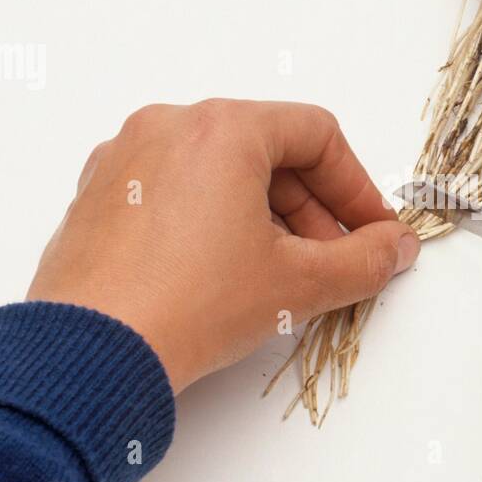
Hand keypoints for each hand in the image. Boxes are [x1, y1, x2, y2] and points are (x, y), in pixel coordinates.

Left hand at [28, 99, 417, 392]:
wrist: (88, 355)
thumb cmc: (189, 305)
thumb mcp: (297, 285)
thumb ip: (362, 260)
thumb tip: (393, 248)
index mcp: (221, 127)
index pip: (316, 135)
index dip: (356, 188)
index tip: (371, 234)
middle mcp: (166, 126)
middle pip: (265, 150)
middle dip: (310, 208)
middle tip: (331, 261)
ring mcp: (123, 159)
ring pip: (216, 170)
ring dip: (262, 216)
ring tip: (277, 275)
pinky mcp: (96, 196)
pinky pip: (171, 191)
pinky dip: (209, 220)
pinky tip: (219, 275)